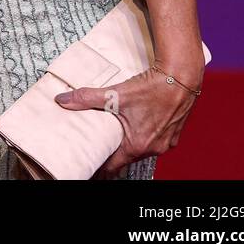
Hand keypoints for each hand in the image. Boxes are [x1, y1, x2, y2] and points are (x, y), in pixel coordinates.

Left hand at [53, 59, 201, 177]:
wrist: (181, 77)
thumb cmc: (151, 88)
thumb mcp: (114, 93)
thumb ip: (87, 98)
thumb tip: (62, 101)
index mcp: (138, 145)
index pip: (113, 166)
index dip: (99, 166)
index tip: (88, 163)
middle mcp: (154, 148)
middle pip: (126, 157)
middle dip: (111, 153)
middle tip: (96, 147)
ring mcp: (166, 141)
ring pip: (141, 148)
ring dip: (128, 144)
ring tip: (112, 136)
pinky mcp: (173, 132)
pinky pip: (155, 140)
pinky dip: (143, 136)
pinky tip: (135, 125)